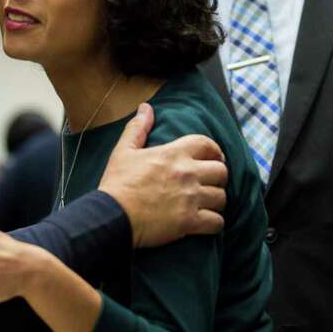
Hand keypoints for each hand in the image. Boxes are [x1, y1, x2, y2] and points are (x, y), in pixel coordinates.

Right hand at [98, 102, 227, 246]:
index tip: (214, 158)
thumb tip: (146, 108)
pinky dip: (214, 223)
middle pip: (221, 171)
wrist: (111, 216)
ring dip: (216, 202)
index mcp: (174, 154)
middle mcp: (187, 173)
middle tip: (210, 184)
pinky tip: (206, 223)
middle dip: (218, 178)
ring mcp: (190, 198)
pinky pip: (217, 222)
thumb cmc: (117, 184)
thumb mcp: (124, 151)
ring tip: (207, 205)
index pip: (207, 144)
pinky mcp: (189, 221)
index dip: (215, 151)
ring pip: (222, 198)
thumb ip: (138, 128)